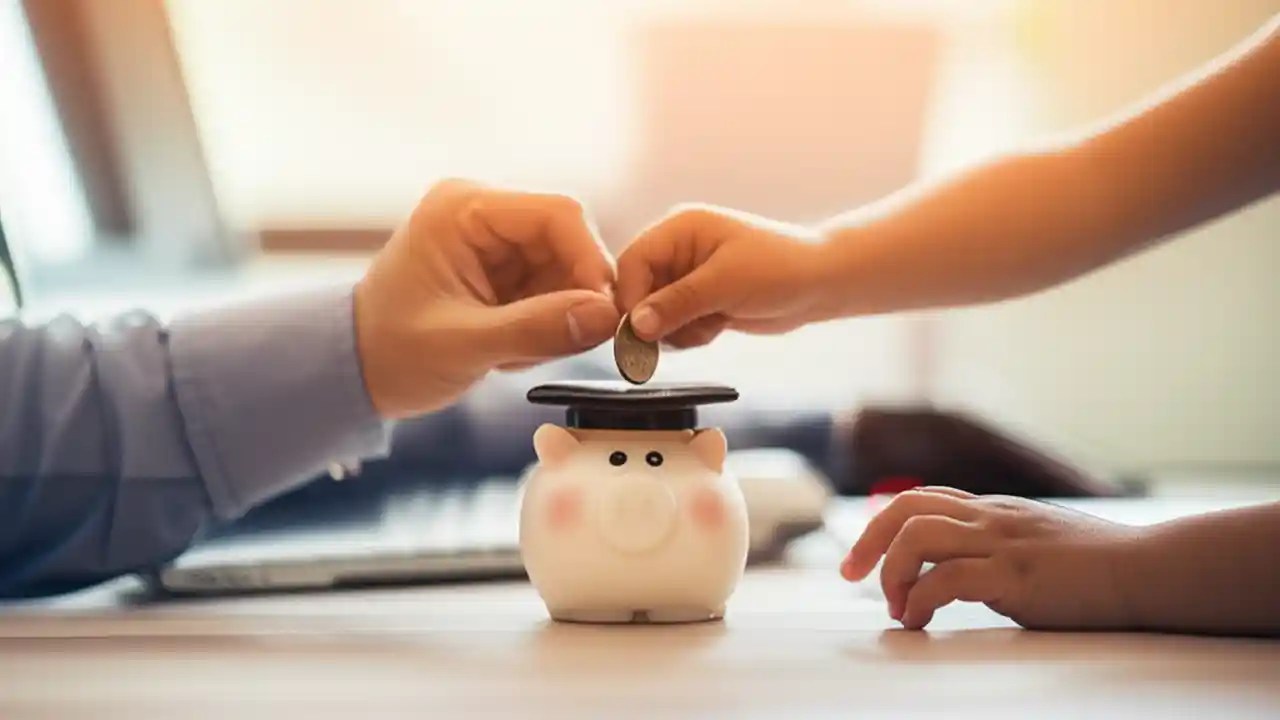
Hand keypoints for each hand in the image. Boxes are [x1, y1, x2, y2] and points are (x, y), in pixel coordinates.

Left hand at [355, 179, 619, 418]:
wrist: (356, 372)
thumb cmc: (391, 352)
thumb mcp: (464, 344)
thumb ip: (536, 329)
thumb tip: (605, 317)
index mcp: (463, 209)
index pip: (559, 213)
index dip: (591, 260)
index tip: (603, 312)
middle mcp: (483, 215)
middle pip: (569, 241)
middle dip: (575, 295)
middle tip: (567, 343)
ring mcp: (494, 243)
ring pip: (568, 271)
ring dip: (560, 316)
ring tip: (518, 353)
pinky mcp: (503, 272)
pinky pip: (554, 291)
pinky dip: (547, 325)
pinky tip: (512, 351)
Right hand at [615, 204, 832, 347]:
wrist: (820, 285)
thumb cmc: (781, 269)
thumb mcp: (724, 284)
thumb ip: (676, 304)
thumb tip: (635, 325)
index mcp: (680, 229)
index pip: (632, 263)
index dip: (632, 297)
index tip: (641, 328)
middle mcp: (679, 251)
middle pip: (638, 291)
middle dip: (657, 318)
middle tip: (683, 331)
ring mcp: (689, 277)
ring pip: (655, 314)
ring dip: (677, 330)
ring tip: (711, 324)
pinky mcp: (700, 301)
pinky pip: (675, 326)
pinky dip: (691, 335)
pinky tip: (718, 327)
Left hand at [840, 487, 1144, 630]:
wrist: (1147, 569)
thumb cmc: (1099, 565)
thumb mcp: (1038, 543)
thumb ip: (999, 549)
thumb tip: (965, 573)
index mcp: (994, 510)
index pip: (922, 499)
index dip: (883, 524)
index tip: (864, 559)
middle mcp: (990, 518)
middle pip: (905, 508)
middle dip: (867, 541)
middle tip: (851, 576)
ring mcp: (1001, 543)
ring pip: (916, 536)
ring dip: (892, 573)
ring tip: (898, 608)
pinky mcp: (1014, 575)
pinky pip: (945, 579)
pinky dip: (919, 600)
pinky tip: (920, 622)